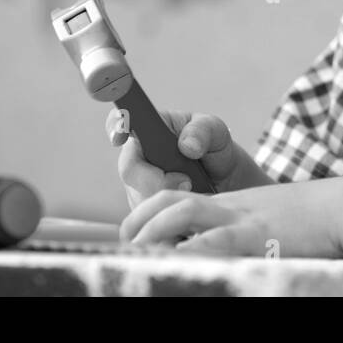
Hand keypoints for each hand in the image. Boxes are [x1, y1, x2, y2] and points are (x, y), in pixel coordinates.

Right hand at [106, 108, 265, 208]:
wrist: (226, 184)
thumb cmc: (216, 150)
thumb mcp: (217, 132)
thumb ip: (203, 131)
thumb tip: (186, 145)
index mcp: (149, 129)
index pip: (120, 122)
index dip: (116, 127)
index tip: (121, 135)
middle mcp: (135, 158)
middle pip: (130, 171)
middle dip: (156, 181)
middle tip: (186, 182)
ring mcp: (135, 186)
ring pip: (138, 199)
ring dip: (166, 199)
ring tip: (192, 191)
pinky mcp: (142, 212)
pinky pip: (147, 220)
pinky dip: (169, 217)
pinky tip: (186, 210)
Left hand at [119, 178, 342, 259]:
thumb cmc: (314, 219)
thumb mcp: (269, 219)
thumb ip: (243, 230)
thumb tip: (219, 253)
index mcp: (229, 203)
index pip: (177, 196)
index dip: (147, 208)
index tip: (131, 229)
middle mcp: (228, 207)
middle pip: (169, 199)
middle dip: (138, 218)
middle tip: (124, 241)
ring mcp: (240, 219)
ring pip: (181, 213)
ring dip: (152, 231)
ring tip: (136, 251)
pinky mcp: (256, 235)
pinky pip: (214, 240)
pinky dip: (189, 250)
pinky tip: (176, 260)